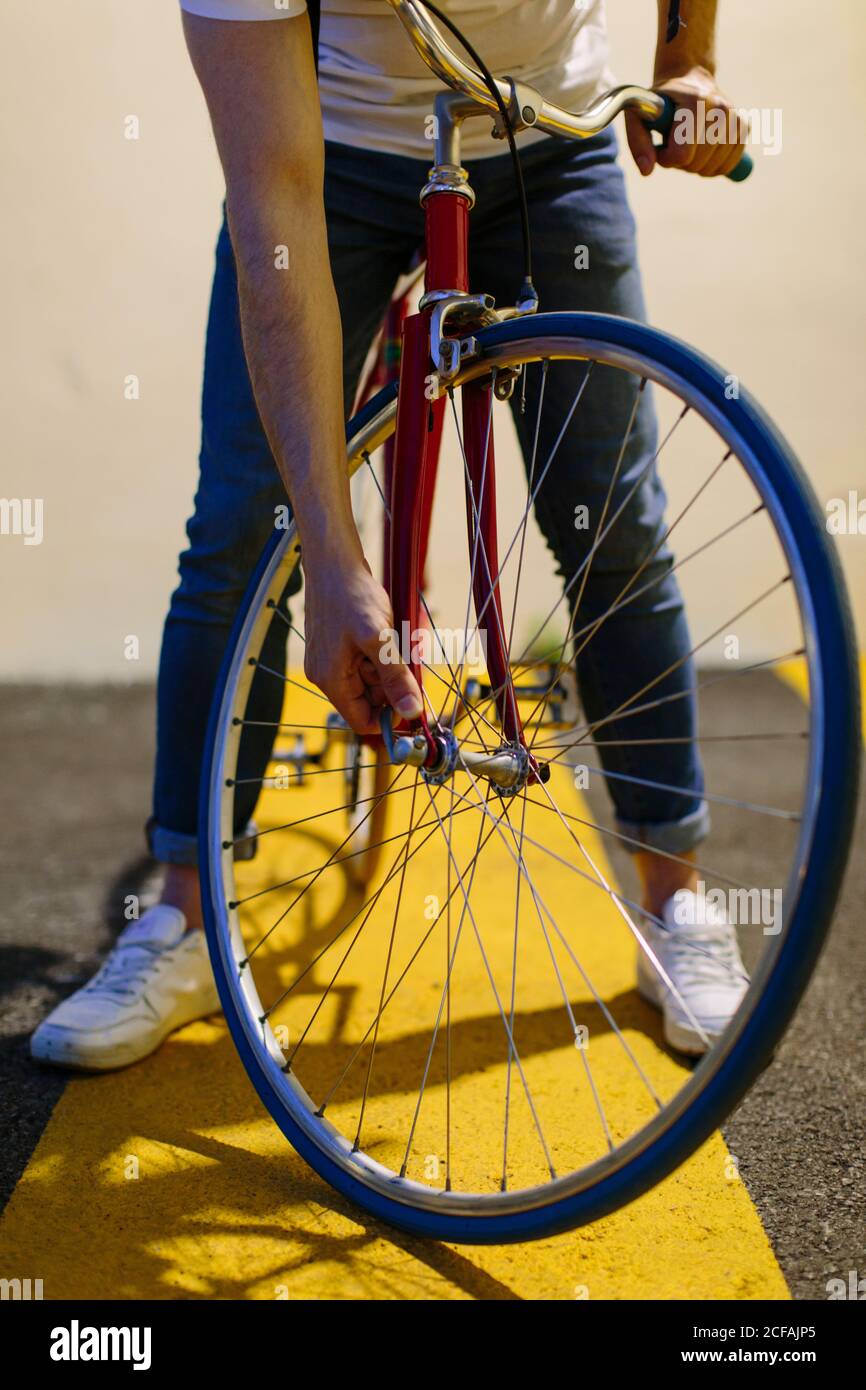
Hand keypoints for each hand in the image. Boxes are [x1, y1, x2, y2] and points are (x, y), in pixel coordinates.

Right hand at [302, 556, 423, 735]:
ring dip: (388, 665)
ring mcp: (331, 661)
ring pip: (371, 680)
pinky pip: (366, 661)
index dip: (389, 716)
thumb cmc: (351, 595)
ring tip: (389, 637)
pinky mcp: (338, 647)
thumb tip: (412, 712)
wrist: (334, 561)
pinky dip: (381, 652)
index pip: (362, 721)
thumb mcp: (379, 639)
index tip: (412, 698)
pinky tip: (382, 631)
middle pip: (369, 700)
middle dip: (390, 683)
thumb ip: (395, 678)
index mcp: (331, 680)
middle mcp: (326, 675)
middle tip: (400, 655)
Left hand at [625, 65, 747, 178]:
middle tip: (674, 143)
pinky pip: (729, 164)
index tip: (661, 145)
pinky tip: (704, 152)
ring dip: (696, 165)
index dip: (667, 158)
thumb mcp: (639, 115)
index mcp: (696, 102)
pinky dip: (714, 166)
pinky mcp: (744, 126)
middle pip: (697, 163)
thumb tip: (647, 171)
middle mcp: (721, 108)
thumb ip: (638, 142)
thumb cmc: (661, 100)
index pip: (683, 153)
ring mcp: (735, 117)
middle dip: (680, 162)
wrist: (688, 77)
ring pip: (713, 167)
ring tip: (688, 144)